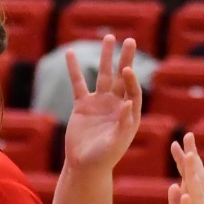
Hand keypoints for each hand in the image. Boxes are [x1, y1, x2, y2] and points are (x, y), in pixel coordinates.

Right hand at [62, 35, 142, 175]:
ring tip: (108, 37)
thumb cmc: (103, 159)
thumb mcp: (115, 143)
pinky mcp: (82, 105)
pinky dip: (74, 69)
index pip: (132, 92)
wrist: (83, 166)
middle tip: (130, 40)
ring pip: (104, 75)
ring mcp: (100, 103)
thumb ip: (123, 124)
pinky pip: (78, 83)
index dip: (131, 80)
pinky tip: (70, 53)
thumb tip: (128, 104)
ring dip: (106, 57)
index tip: (127, 69)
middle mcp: (116, 105)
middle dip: (126, 59)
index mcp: (129, 115)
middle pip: (122, 78)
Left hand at [161, 134, 203, 203]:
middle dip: (191, 159)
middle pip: (196, 182)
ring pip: (197, 197)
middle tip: (187, 136)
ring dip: (193, 177)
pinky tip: (183, 193)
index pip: (189, 180)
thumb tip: (174, 187)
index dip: (184, 161)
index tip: (177, 142)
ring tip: (189, 158)